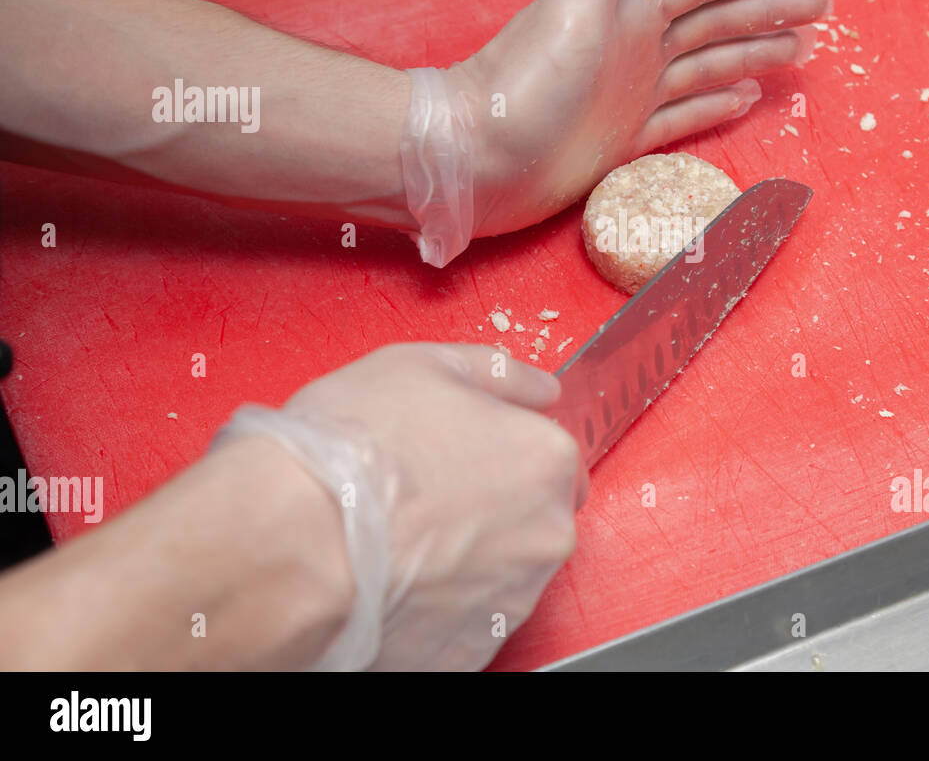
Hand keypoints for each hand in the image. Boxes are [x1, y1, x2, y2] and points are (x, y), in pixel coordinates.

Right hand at [217, 343, 583, 669]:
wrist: (289, 546)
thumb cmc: (349, 454)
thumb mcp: (424, 365)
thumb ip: (498, 373)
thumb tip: (537, 387)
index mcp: (545, 459)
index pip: (550, 452)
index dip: (498, 446)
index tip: (455, 450)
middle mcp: (545, 535)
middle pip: (532, 513)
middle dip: (489, 503)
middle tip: (420, 492)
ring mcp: (511, 600)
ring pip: (500, 569)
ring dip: (464, 555)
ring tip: (395, 538)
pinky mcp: (469, 652)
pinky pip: (463, 620)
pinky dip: (436, 604)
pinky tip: (391, 579)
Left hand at [401, 0, 831, 260]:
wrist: (478, 158)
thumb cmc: (523, 82)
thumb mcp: (576, 1)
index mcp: (631, 8)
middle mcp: (637, 46)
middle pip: (720, 20)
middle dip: (772, 8)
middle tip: (825, 4)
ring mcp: (633, 93)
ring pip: (711, 66)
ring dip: (756, 52)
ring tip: (803, 47)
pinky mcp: (626, 138)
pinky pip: (686, 114)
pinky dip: (719, 103)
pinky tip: (751, 96)